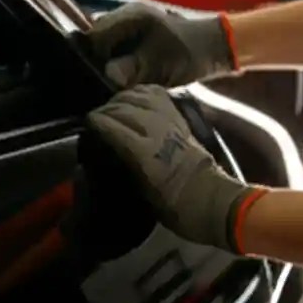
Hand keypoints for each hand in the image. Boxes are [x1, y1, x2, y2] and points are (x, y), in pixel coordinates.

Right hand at [86, 2, 236, 87]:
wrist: (214, 48)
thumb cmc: (188, 53)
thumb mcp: (159, 64)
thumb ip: (132, 68)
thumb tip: (108, 76)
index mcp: (130, 16)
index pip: (94, 35)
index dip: (94, 57)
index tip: (101, 77)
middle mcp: (125, 15)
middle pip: (97, 39)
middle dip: (101, 60)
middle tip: (108, 80)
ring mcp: (130, 22)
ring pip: (106, 44)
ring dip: (110, 61)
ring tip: (119, 77)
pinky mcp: (136, 33)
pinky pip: (117, 46)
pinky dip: (119, 59)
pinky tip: (127, 72)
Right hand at [87, 85, 264, 252]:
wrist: (216, 204)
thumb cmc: (179, 209)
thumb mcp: (145, 197)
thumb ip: (127, 169)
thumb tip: (110, 155)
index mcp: (147, 155)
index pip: (114, 127)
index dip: (98, 122)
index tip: (87, 124)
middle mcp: (159, 133)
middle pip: (126, 108)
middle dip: (107, 109)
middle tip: (96, 117)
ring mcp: (173, 125)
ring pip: (143, 97)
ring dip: (125, 98)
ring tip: (113, 104)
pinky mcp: (182, 122)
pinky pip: (160, 98)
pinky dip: (144, 93)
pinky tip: (135, 97)